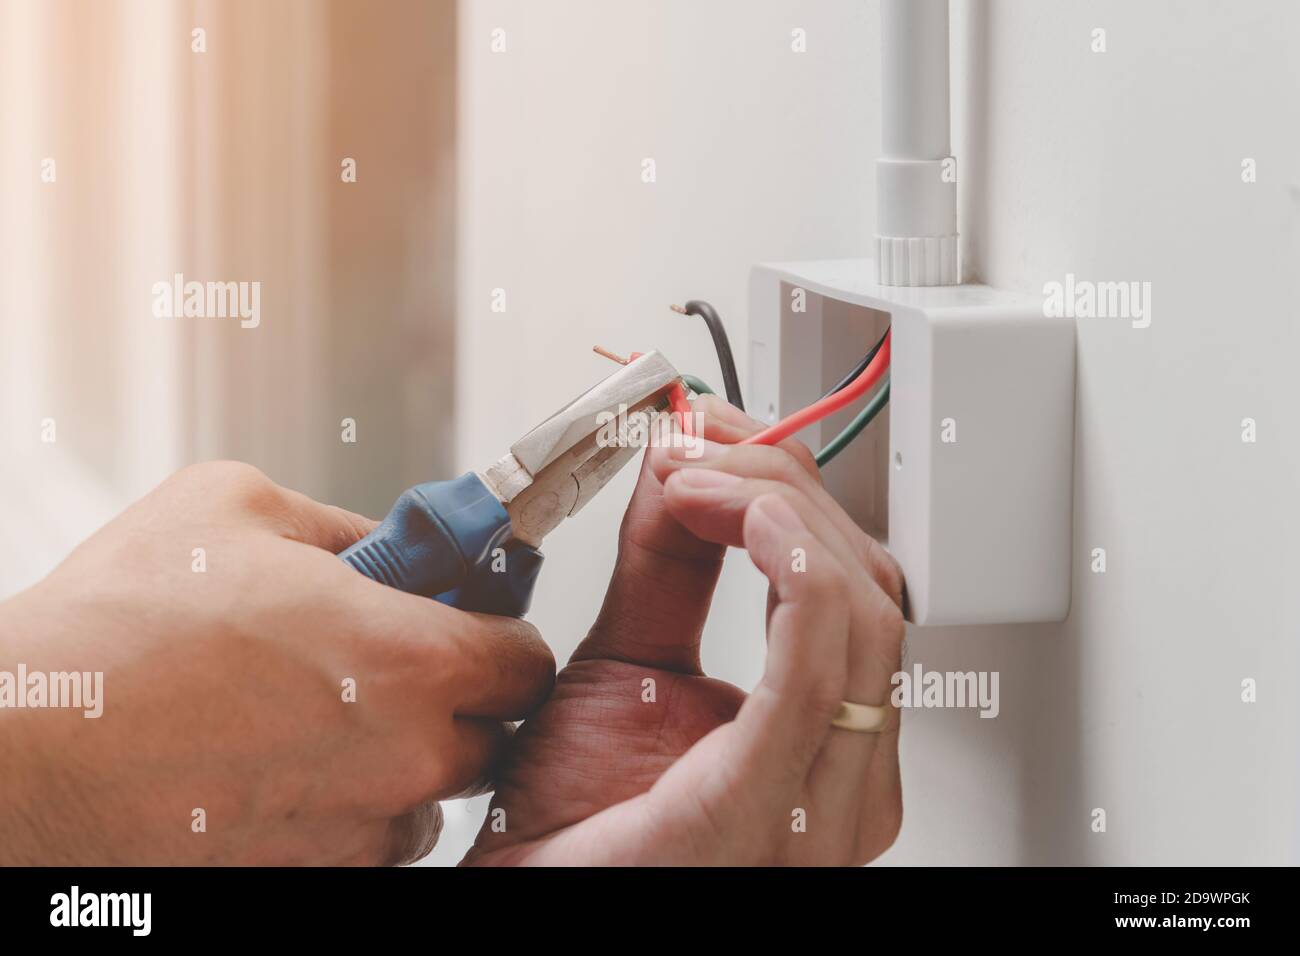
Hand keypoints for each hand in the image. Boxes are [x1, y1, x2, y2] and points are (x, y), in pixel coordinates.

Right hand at [0, 461, 553, 864]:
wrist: (22, 754)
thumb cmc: (117, 628)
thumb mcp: (238, 508)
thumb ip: (346, 526)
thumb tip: (390, 543)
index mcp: (411, 658)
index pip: (526, 658)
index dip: (500, 630)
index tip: (470, 616)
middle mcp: (406, 757)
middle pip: (492, 731)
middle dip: (458, 694)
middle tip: (393, 658)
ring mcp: (359, 829)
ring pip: (430, 794)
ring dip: (403, 756)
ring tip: (320, 714)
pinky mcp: (311, 874)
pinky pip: (367, 837)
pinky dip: (348, 803)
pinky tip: (281, 763)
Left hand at [463, 397, 904, 864]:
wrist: (534, 907)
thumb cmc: (573, 832)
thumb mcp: (626, 664)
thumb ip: (665, 566)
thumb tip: (680, 462)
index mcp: (825, 739)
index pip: (854, 585)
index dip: (789, 494)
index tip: (709, 442)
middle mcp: (848, 772)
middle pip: (867, 581)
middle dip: (781, 487)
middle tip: (694, 446)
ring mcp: (826, 798)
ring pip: (859, 605)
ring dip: (778, 509)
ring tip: (695, 479)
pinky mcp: (770, 802)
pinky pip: (822, 662)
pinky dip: (793, 564)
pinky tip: (741, 518)